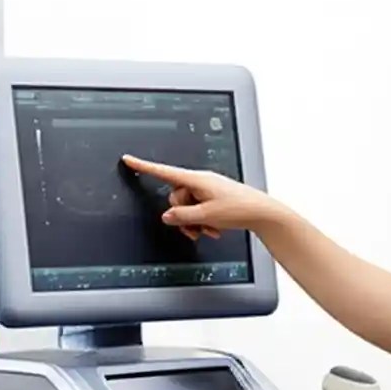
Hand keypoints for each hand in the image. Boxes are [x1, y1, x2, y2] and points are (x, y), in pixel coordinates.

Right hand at [121, 155, 287, 239]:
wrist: (262, 213)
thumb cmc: (239, 209)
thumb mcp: (205, 216)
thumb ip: (182, 216)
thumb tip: (167, 216)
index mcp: (196, 179)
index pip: (164, 172)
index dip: (144, 167)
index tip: (128, 159)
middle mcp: (201, 181)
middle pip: (176, 197)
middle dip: (182, 215)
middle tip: (197, 227)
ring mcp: (208, 189)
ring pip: (187, 207)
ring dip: (194, 222)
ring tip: (209, 230)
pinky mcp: (215, 198)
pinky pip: (199, 209)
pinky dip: (203, 221)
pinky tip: (215, 229)